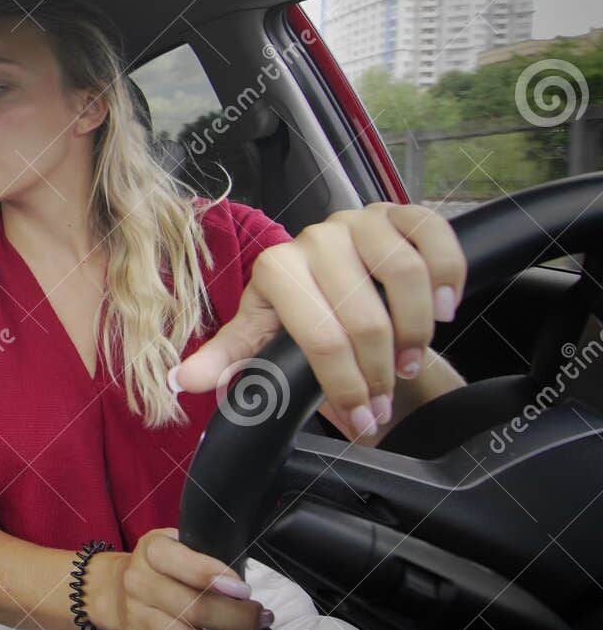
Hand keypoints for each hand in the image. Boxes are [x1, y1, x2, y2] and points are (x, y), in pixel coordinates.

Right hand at [98, 528, 266, 629]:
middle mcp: (138, 583)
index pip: (184, 563)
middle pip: (193, 608)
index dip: (217, 578)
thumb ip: (210, 561)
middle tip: (261, 621)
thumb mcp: (182, 546)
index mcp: (153, 550)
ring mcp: (135, 618)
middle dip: (238, 619)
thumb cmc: (164, 568)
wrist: (119, 588)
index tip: (244, 591)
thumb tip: (243, 595)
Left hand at [173, 203, 465, 439]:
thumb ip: (223, 359)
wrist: (330, 278)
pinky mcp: (399, 212)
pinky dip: (448, 275)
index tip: (361, 417)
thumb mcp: (256, 337)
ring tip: (409, 359)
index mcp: (276, 268)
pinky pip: (434, 238)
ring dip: (416, 330)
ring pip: (404, 277)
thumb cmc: (294, 312)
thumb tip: (181, 380)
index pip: (320, 339)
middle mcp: (315, 238)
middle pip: (365, 318)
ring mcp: (359, 221)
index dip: (346, 387)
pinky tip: (446, 307)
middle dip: (380, 373)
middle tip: (385, 400)